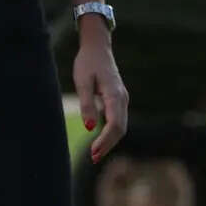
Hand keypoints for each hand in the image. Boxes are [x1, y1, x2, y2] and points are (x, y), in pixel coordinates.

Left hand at [73, 28, 128, 163]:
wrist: (97, 47)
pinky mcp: (119, 100)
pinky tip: (100, 140)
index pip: (115, 124)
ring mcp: (122, 99)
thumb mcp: (82, 81)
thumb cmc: (87, 62)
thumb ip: (86, 104)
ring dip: (110, 141)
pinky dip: (111, 133)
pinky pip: (118, 120)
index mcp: (114, 94)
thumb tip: (89, 128)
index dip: (105, 141)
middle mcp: (122, 98)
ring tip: (95, 153)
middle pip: (121, 128)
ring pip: (122, 126)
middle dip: (108, 145)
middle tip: (93, 158)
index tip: (92, 152)